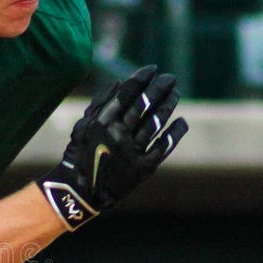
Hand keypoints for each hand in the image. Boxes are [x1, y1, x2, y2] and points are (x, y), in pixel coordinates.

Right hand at [38, 65, 188, 230]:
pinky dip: (174, 133)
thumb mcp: (83, 128)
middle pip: (143, 105)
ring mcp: (132, 152)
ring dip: (168, 105)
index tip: (152, 69)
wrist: (82, 193)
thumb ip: (99, 105)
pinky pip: (164, 146)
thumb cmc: (81, 156)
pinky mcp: (143, 168)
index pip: (126, 95)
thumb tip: (118, 82)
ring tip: (176, 93)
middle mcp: (117, 135)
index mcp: (101, 123)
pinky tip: (181, 122)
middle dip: (159, 88)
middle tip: (170, 78)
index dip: (141, 79)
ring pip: (155, 123)